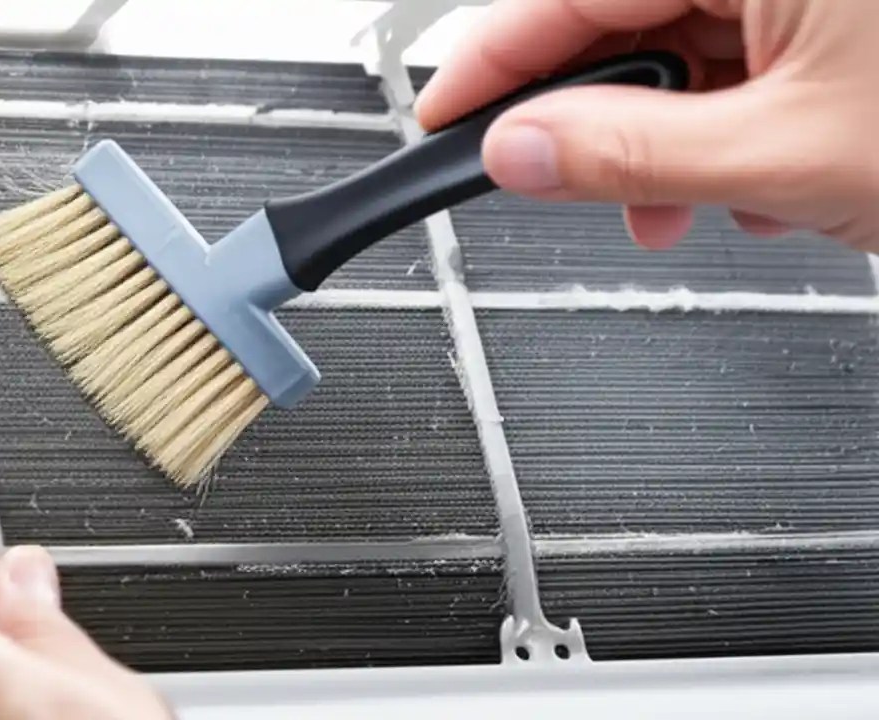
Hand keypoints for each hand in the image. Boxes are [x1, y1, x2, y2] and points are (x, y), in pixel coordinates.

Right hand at [415, 0, 878, 250]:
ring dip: (660, 141)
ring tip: (676, 208)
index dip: (492, 61)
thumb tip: (517, 150)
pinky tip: (748, 185)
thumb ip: (632, 152)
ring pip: (677, 51)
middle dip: (590, 117)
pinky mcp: (828, 23)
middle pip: (620, 23)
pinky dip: (720, 130)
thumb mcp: (785, 154)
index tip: (443, 118)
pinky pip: (734, 63)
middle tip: (553, 181)